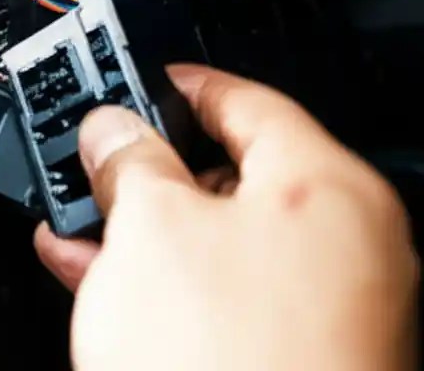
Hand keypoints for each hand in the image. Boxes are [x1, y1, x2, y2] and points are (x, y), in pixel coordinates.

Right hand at [35, 65, 417, 370]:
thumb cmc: (238, 369)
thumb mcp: (152, 234)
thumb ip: (130, 162)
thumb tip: (113, 130)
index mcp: (328, 185)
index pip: (246, 99)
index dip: (175, 85)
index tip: (131, 82)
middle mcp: (346, 243)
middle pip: (233, 176)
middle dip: (147, 172)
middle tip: (91, 166)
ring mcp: (331, 310)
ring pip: (222, 244)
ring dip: (145, 234)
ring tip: (76, 232)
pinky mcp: (304, 360)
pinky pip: (228, 299)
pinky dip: (170, 285)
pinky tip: (105, 288)